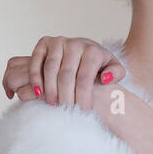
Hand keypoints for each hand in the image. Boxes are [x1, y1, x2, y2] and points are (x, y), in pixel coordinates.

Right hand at [2, 37, 124, 110]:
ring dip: (50, 89)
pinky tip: (38, 92)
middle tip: (66, 111)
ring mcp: (58, 42)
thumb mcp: (114, 67)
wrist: (85, 48)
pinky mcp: (44, 43)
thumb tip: (105, 79)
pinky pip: (36, 61)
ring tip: (53, 104)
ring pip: (50, 69)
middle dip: (65, 96)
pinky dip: (35, 77)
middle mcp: (75, 43)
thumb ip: (117, 73)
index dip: (83, 97)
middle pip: (66, 75)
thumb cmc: (99, 64)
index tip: (83, 111)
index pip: (85, 78)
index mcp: (92, 51)